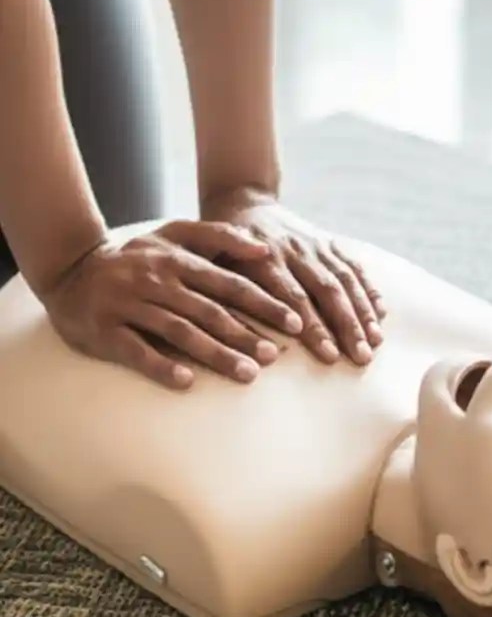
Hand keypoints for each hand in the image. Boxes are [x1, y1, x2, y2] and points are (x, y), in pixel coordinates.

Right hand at [38, 221, 302, 388]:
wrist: (71, 268)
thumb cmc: (138, 256)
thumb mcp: (175, 234)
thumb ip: (220, 236)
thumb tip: (265, 248)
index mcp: (179, 261)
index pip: (230, 284)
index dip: (264, 304)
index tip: (295, 324)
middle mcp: (157, 282)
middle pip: (210, 311)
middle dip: (246, 334)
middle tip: (275, 356)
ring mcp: (130, 305)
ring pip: (180, 332)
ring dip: (215, 354)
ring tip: (247, 374)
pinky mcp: (105, 329)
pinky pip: (136, 350)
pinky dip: (161, 366)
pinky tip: (187, 382)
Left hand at [202, 188, 384, 365]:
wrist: (242, 201)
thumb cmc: (220, 247)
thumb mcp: (211, 262)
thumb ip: (225, 289)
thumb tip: (235, 329)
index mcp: (264, 258)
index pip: (293, 297)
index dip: (312, 326)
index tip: (327, 355)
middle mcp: (295, 250)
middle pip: (327, 291)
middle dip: (347, 326)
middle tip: (361, 357)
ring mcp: (315, 244)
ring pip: (345, 280)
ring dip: (363, 312)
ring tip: (375, 341)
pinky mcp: (329, 241)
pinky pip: (354, 267)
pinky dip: (369, 290)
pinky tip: (381, 313)